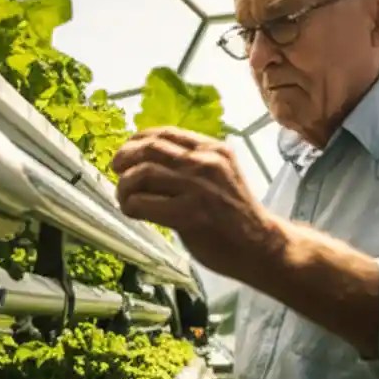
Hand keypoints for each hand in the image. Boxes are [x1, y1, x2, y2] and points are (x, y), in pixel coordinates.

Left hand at [112, 127, 282, 281]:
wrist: (262, 245)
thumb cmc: (236, 214)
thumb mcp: (221, 175)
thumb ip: (192, 165)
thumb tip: (148, 160)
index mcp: (214, 149)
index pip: (166, 133)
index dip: (138, 139)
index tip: (127, 151)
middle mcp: (206, 162)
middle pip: (150, 149)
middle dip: (125, 158)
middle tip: (117, 171)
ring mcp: (198, 188)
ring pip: (142, 174)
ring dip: (125, 186)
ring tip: (124, 197)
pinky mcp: (189, 214)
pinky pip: (144, 203)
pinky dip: (130, 206)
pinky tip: (132, 212)